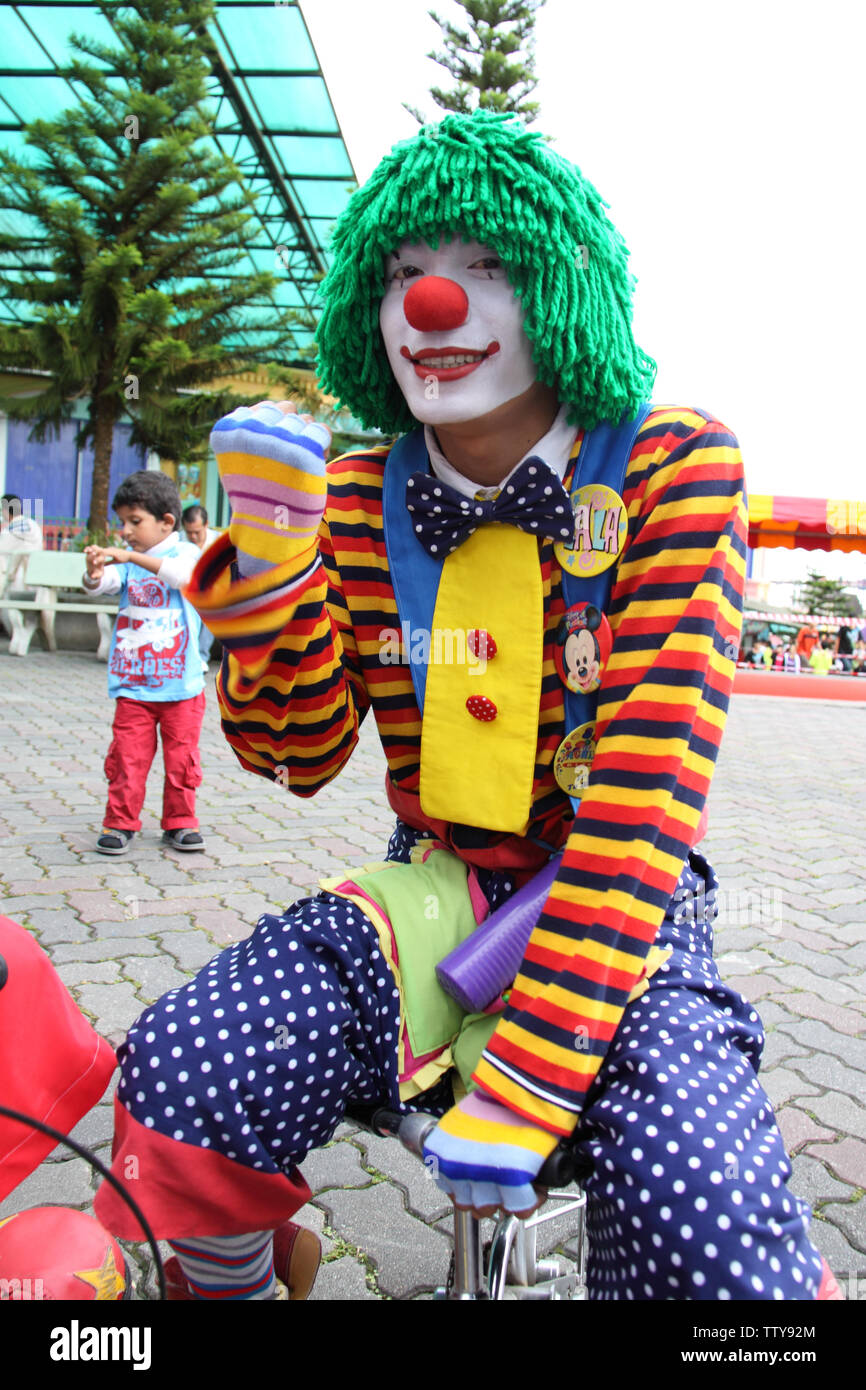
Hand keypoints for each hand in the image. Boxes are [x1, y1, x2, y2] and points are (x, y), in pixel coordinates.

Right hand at [84, 545, 111, 577]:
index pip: (102, 558)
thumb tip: (92, 576)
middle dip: (95, 552)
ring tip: (87, 551)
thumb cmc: (98, 572)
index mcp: (103, 560)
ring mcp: (95, 552)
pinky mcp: (90, 552)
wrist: (96, 569)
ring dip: (91, 549)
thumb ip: (96, 575)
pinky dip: (87, 549)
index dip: (98, 560)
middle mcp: (99, 555)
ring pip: (94, 548)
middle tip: (93, 554)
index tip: (94, 563)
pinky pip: (89, 548)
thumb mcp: (99, 574)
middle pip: (99, 551)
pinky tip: (84, 551)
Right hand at [209, 400, 330, 566]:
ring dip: (306, 439)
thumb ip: (255, 427)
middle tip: (287, 461)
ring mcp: (277, 437)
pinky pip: (321, 430)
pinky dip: (322, 446)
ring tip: (298, 465)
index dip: (273, 430)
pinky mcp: (304, 449)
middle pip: (284, 408)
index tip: (270, 457)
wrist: (270, 530)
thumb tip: (286, 405)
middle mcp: (249, 429)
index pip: (263, 410)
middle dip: (289, 430)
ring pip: (303, 419)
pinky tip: (314, 464)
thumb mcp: (242, 457)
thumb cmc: (258, 492)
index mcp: (228, 429)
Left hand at [422, 1089, 557, 1216]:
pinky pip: (521, 1207)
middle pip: (470, 1204)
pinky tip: (535, 1190)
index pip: (451, 1189)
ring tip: (519, 1185)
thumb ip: (463, 1142)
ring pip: (492, 1209)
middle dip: (487, 1196)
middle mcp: (457, 1169)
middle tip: (502, 1182)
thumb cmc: (497, 1095)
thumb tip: (473, 1159)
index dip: (470, 1187)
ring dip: (505, 1201)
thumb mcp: (466, 1117)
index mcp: (441, 1153)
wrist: (520, 1084)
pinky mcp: (512, 1180)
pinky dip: (529, 1202)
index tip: (483, 1180)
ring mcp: (484, 1178)